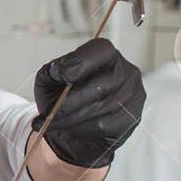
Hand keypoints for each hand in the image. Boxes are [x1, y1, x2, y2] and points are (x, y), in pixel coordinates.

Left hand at [33, 38, 144, 167]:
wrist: (70, 129)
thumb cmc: (61, 99)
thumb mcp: (49, 81)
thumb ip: (52, 72)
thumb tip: (59, 71)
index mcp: (106, 56)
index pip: (100, 51)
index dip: (78, 63)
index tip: (61, 77)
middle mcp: (126, 72)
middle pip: (98, 87)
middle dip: (66, 104)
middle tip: (46, 114)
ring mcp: (133, 95)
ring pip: (98, 110)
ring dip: (69, 120)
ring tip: (52, 124)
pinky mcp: (132, 118)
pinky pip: (103, 126)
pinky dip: (80, 130)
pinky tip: (71, 129)